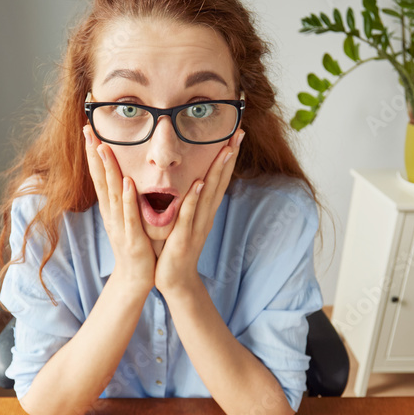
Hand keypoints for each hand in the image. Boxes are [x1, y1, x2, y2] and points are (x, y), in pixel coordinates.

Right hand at [84, 124, 155, 293]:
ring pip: (112, 193)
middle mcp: (111, 213)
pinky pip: (130, 216)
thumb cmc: (136, 245)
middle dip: (94, 154)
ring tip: (104, 148)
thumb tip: (125, 174)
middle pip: (100, 178)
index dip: (94, 152)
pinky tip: (128, 183)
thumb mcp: (127, 217)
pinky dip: (128, 200)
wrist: (136, 278)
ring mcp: (120, 225)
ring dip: (107, 170)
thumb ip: (124, 197)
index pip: (100, 175)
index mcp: (111, 207)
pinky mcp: (132, 238)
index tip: (89, 129)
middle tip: (88, 130)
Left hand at [155, 129, 243, 298]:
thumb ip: (188, 201)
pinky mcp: (183, 239)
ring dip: (217, 172)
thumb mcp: (184, 220)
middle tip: (238, 133)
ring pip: (209, 195)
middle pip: (220, 181)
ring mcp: (197, 227)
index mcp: (205, 210)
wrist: (175, 281)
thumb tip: (190, 179)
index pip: (218, 178)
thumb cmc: (175, 249)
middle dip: (229, 157)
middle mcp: (205, 215)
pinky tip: (198, 184)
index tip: (235, 134)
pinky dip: (194, 200)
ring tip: (226, 150)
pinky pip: (189, 216)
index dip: (227, 157)